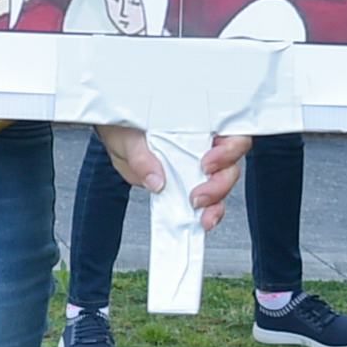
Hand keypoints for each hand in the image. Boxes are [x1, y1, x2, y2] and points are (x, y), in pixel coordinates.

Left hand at [95, 126, 249, 229]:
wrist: (116, 138)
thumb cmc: (127, 127)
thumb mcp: (129, 138)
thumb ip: (141, 157)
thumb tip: (156, 181)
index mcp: (199, 125)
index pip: (230, 134)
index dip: (228, 151)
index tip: (206, 164)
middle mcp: (205, 145)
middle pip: (230, 164)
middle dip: (219, 185)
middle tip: (198, 197)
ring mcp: (198, 167)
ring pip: (222, 185)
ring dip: (215, 203)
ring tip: (202, 217)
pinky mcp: (190, 185)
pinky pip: (207, 200)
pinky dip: (205, 212)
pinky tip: (197, 221)